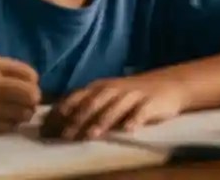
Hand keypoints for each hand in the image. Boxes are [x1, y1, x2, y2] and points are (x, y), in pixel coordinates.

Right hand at [0, 53, 40, 134]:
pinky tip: (5, 120)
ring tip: (19, 111)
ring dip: (25, 113)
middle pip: (30, 93)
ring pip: (23, 112)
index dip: (33, 80)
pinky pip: (10, 126)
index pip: (27, 73)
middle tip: (30, 101)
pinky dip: (12, 124)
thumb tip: (33, 81)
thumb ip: (3, 69)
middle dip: (34, 98)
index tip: (31, 84)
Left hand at [41, 75, 187, 140]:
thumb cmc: (131, 94)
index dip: (63, 111)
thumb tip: (55, 121)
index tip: (50, 126)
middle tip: (66, 136)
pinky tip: (128, 130)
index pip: (77, 97)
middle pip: (94, 103)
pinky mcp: (151, 102)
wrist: (168, 84)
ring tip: (93, 135)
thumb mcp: (107, 95)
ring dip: (103, 120)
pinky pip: (142, 111)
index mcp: (100, 87)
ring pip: (116, 107)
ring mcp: (133, 95)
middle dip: (78, 119)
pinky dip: (135, 120)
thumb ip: (86, 105)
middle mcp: (114, 89)